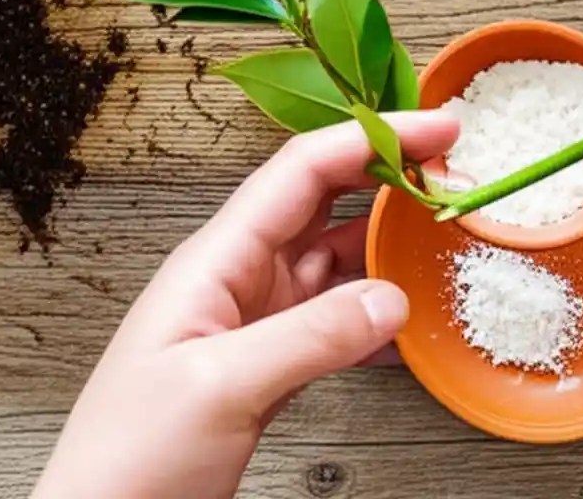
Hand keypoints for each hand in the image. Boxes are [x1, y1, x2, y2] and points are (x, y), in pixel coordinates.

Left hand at [32, 112, 458, 498]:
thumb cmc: (128, 455)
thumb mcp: (219, 386)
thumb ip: (308, 337)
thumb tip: (389, 297)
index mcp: (215, 261)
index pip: (301, 173)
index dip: (372, 139)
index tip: (437, 127)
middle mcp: (237, 279)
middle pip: (322, 203)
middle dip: (387, 177)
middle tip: (454, 171)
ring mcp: (254, 321)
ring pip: (334, 261)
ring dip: (387, 245)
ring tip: (444, 236)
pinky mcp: (268, 366)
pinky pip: (334, 321)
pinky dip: (375, 314)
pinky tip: (409, 321)